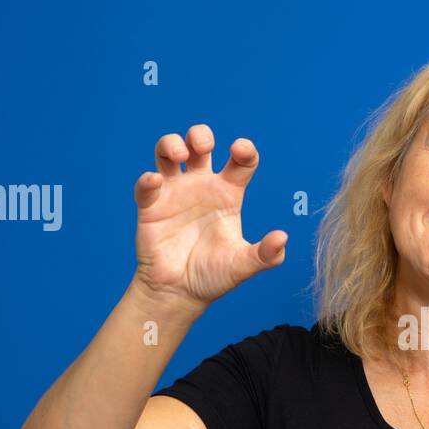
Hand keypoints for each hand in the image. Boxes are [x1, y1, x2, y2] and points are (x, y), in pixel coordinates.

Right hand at [132, 124, 287, 309]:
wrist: (180, 293)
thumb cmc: (213, 275)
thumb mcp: (243, 265)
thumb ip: (266, 254)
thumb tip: (283, 238)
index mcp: (228, 194)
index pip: (240, 161)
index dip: (244, 150)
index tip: (240, 150)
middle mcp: (201, 187)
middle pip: (199, 144)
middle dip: (200, 135)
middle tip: (204, 147)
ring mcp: (175, 193)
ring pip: (168, 152)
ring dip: (172, 144)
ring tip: (180, 156)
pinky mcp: (151, 206)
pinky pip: (146, 185)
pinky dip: (148, 179)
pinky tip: (156, 182)